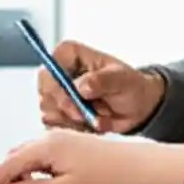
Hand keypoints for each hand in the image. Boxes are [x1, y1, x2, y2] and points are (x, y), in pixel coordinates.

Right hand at [0, 129, 154, 183]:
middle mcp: (48, 138)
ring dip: (27, 180)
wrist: (137, 164)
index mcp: (45, 147)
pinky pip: (41, 160)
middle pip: (13, 163)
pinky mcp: (66, 146)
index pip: (4, 170)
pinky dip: (38, 174)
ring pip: (27, 162)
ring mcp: (57, 140)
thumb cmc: (108, 174)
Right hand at [39, 40, 164, 133]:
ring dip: (74, 120)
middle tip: (87, 114)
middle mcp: (59, 73)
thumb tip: (81, 87)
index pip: (49, 68)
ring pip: (49, 111)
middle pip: (45, 92)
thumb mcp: (121, 79)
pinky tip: (92, 124)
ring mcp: (57, 94)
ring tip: (96, 117)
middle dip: (67, 108)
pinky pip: (55, 126)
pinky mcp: (59, 112)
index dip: (57, 87)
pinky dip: (75, 129)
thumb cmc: (129, 85)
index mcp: (69, 55)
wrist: (137, 108)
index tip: (76, 100)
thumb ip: (101, 80)